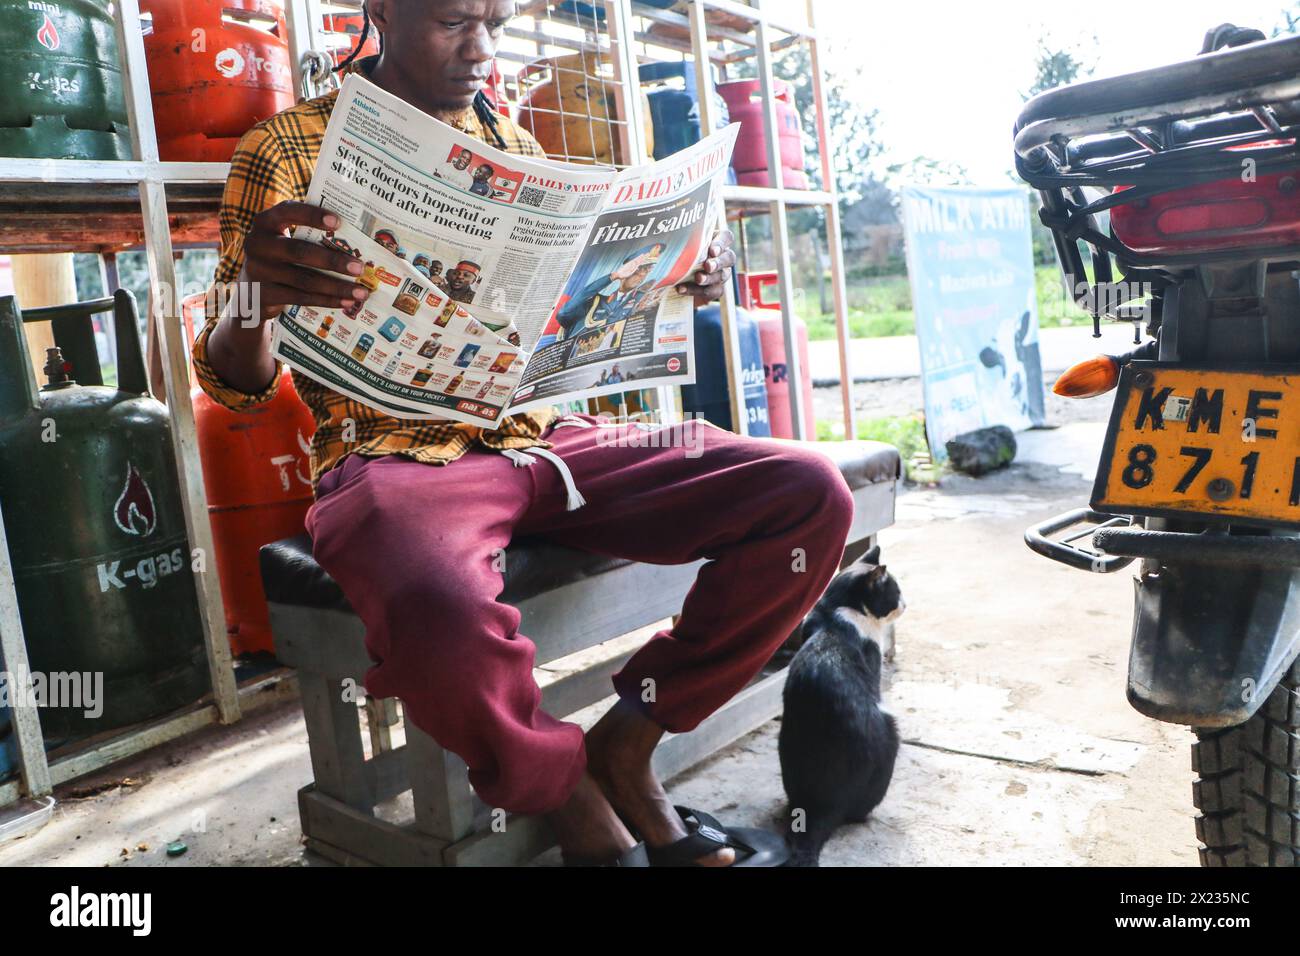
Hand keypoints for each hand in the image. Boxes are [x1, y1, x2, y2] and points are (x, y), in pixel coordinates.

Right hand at [239, 201, 371, 321]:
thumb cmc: (281, 257)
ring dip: (336, 286)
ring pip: (304, 280)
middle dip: (333, 261)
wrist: (252, 291)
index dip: (312, 215)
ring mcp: (258, 270)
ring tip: (361, 291)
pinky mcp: (262, 295)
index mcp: (265, 222)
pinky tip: (346, 301)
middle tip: (360, 268)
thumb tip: (356, 241)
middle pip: (299, 251)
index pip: (287, 211)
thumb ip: (309, 234)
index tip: (338, 221)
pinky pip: (301, 298)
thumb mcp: (285, 240)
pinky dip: (327, 300)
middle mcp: (257, 244)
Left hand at [676, 228, 735, 304]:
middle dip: (718, 262)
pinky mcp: (716, 290)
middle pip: (729, 258)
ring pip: (722, 276)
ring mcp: (721, 274)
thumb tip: (673, 235)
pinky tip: (682, 289)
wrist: (674, 280)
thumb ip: (683, 241)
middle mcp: (723, 258)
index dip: (721, 243)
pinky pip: (713, 291)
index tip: (712, 251)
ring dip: (709, 278)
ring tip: (697, 278)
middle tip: (707, 266)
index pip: (726, 237)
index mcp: (717, 242)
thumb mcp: (681, 245)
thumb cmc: (680, 255)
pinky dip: (696, 291)